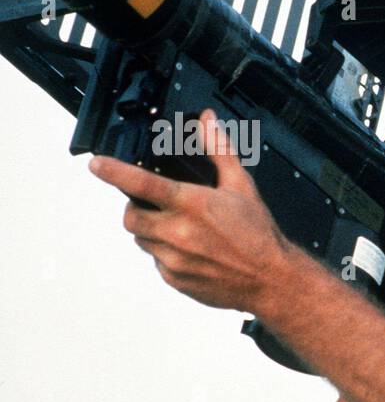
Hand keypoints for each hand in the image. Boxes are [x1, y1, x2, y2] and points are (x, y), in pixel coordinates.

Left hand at [87, 108, 293, 311]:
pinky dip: (167, 254)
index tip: (96, 164)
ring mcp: (173, 258)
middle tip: (156, 207)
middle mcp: (178, 232)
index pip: (140, 183)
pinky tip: (192, 251)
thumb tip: (207, 121)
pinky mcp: (174, 278)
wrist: (271, 280)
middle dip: (136, 209)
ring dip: (153, 232)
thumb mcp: (241, 186)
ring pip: (142, 240)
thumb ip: (218, 150)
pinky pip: (157, 262)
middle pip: (130, 217)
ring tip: (182, 230)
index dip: (113, 171)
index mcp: (191, 204)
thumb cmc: (259, 235)